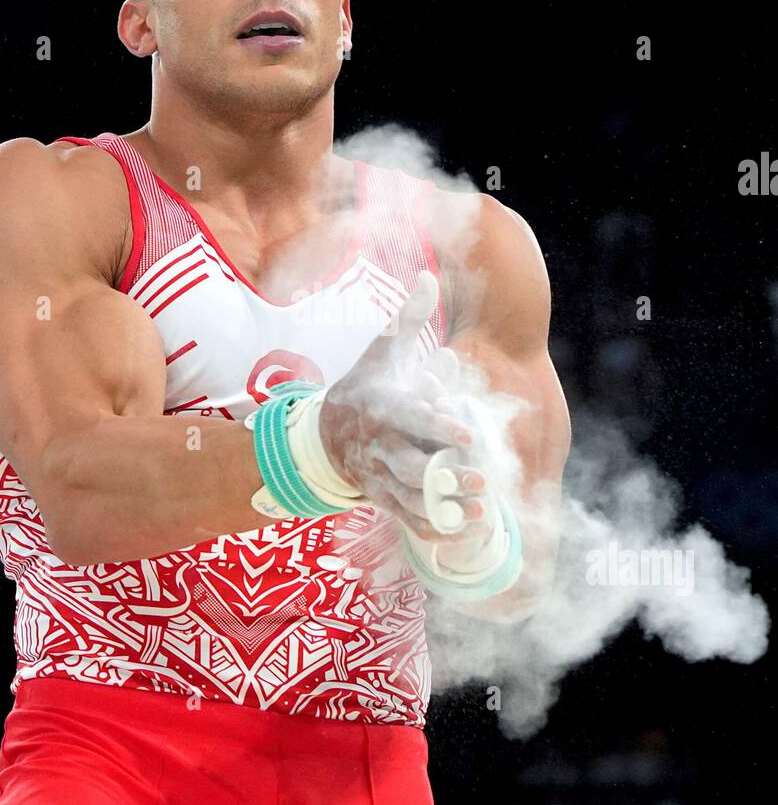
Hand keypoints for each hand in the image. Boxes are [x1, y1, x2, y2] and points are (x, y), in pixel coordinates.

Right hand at [318, 271, 494, 541]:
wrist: (323, 439)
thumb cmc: (363, 389)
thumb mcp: (380, 353)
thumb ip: (406, 319)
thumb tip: (427, 276)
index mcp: (381, 408)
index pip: (410, 417)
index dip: (437, 426)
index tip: (466, 434)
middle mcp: (380, 446)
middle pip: (410, 465)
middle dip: (444, 476)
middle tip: (480, 480)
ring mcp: (380, 476)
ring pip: (411, 498)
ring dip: (446, 507)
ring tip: (480, 510)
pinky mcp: (384, 499)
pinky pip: (408, 518)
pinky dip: (435, 527)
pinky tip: (466, 528)